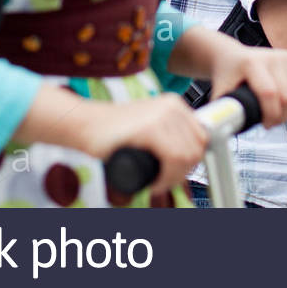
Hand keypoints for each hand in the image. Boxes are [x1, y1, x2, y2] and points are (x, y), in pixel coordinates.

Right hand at [72, 94, 207, 195]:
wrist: (85, 124)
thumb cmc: (112, 130)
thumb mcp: (148, 123)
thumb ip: (167, 133)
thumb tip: (187, 156)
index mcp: (175, 104)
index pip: (201, 138)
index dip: (192, 161)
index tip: (177, 172)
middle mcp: (172, 106)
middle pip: (196, 149)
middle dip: (183, 172)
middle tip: (165, 181)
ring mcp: (161, 116)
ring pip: (187, 157)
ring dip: (174, 178)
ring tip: (157, 183)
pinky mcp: (150, 128)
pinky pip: (173, 159)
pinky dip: (167, 178)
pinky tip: (154, 182)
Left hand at [209, 40, 286, 127]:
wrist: (232, 56)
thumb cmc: (226, 75)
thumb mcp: (219, 92)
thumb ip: (222, 112)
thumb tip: (224, 131)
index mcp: (251, 63)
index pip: (269, 93)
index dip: (270, 114)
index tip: (265, 124)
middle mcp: (271, 57)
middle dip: (280, 116)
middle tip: (270, 123)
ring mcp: (284, 56)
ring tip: (276, 115)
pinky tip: (284, 105)